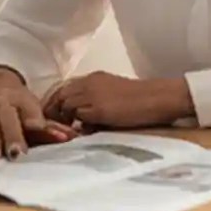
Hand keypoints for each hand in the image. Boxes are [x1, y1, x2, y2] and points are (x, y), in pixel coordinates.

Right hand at [0, 68, 77, 163]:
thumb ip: (52, 126)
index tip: (41, 130)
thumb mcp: (34, 107)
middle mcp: (3, 107)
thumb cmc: (17, 101)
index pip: (31, 113)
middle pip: (7, 121)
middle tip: (16, 153)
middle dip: (12, 137)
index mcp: (22, 102)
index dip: (37, 123)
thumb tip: (73, 138)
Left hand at [42, 71, 192, 129]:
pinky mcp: (98, 109)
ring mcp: (92, 94)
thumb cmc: (140, 100)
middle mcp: (89, 82)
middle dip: (54, 110)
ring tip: (69, 131)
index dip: (56, 102)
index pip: (63, 87)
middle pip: (59, 94)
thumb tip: (81, 122)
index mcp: (93, 77)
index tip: (55, 116)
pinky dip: (75, 125)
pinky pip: (77, 116)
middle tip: (56, 126)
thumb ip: (95, 103)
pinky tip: (81, 133)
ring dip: (64, 118)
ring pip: (64, 104)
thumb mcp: (113, 95)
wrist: (157, 98)